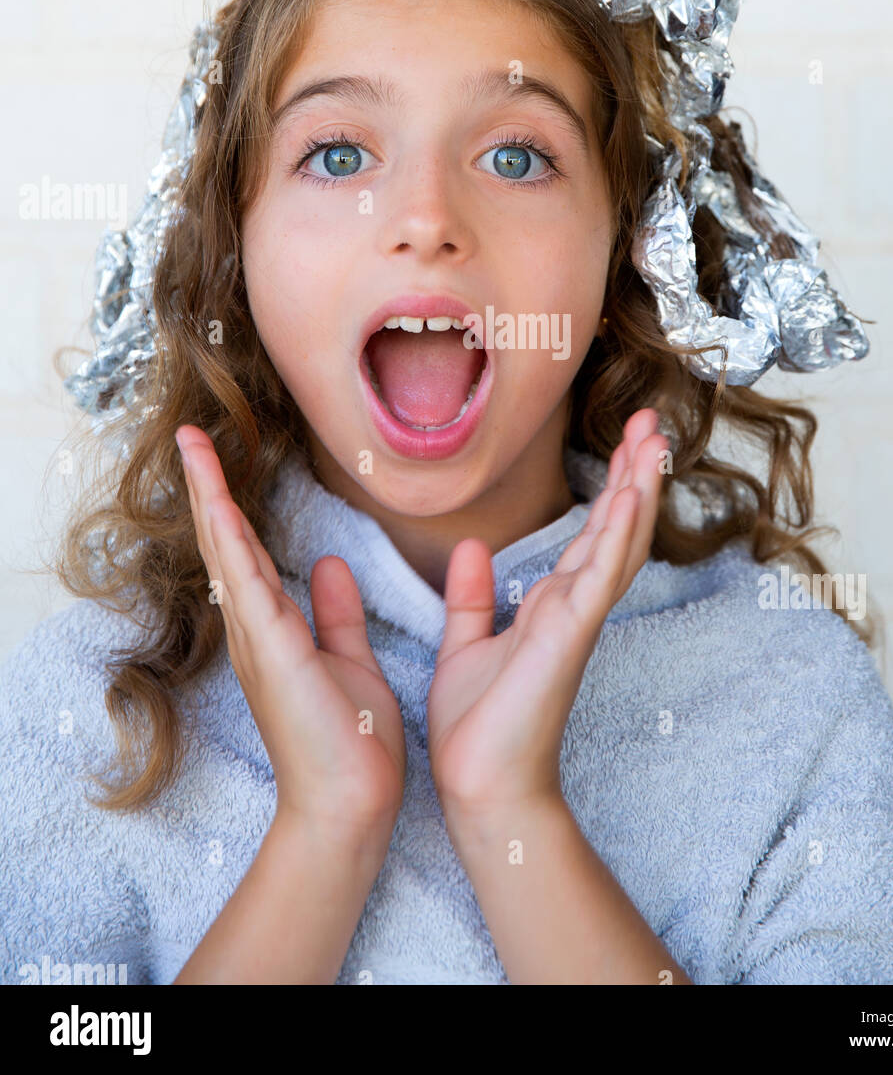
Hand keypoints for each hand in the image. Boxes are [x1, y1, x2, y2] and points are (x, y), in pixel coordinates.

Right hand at [176, 425, 405, 839]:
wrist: (349, 804)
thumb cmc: (351, 740)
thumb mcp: (349, 659)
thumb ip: (336, 613)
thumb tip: (326, 564)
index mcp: (275, 629)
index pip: (247, 552)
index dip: (232, 505)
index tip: (219, 460)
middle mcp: (256, 631)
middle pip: (224, 545)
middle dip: (208, 488)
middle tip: (192, 437)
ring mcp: (259, 643)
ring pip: (227, 555)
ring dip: (210, 499)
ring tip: (194, 448)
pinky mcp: (275, 654)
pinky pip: (249, 587)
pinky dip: (232, 544)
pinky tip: (220, 508)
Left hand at [426, 408, 668, 818]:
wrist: (481, 786)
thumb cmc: (478, 727)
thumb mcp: (466, 646)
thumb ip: (473, 598)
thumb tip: (470, 549)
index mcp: (553, 605)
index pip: (592, 534)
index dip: (612, 487)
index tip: (627, 440)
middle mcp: (574, 606)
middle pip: (617, 528)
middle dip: (635, 473)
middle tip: (654, 421)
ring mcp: (577, 620)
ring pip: (619, 543)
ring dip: (638, 490)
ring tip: (654, 440)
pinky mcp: (568, 638)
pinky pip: (599, 577)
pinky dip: (616, 534)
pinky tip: (630, 495)